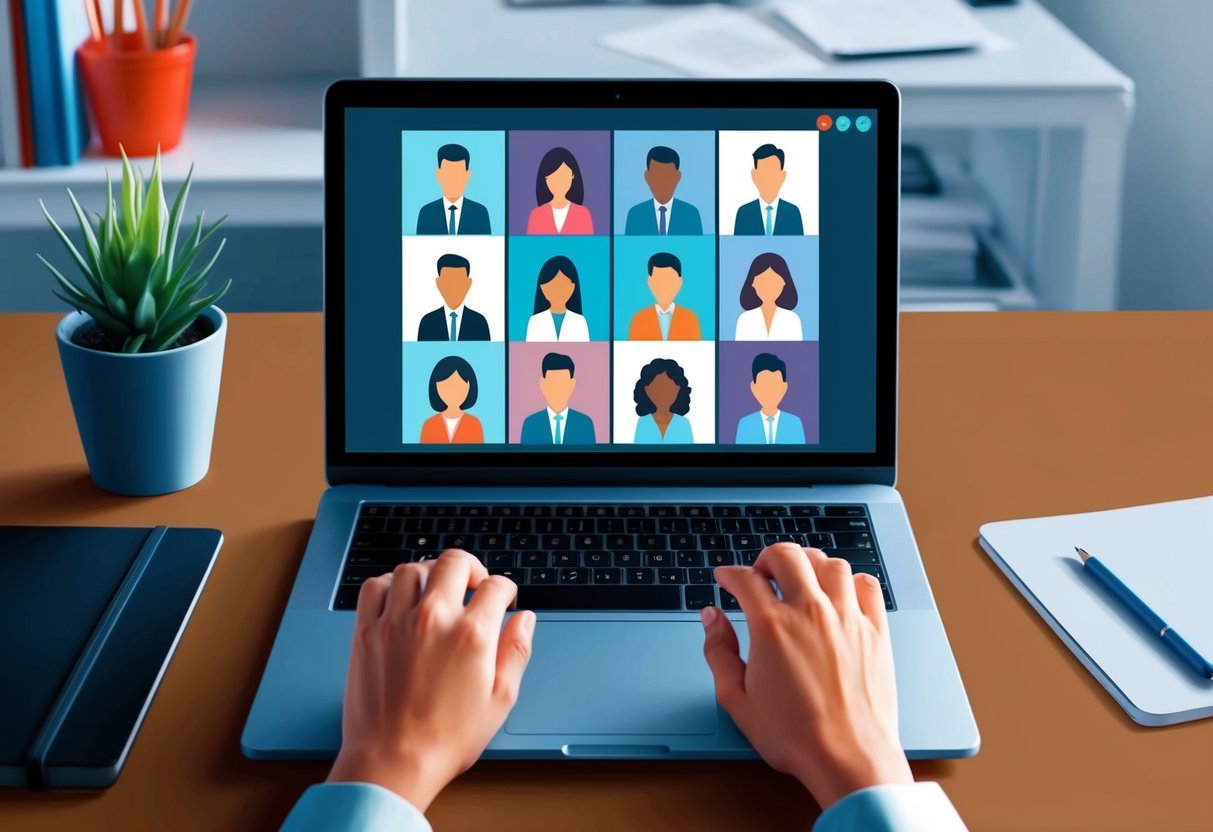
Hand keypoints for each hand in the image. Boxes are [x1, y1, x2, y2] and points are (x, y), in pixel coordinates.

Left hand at [327, 550, 535, 811]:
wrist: (392, 762)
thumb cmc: (446, 739)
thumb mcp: (499, 700)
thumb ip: (516, 652)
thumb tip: (524, 620)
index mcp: (471, 635)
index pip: (495, 586)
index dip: (505, 589)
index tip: (503, 598)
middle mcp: (433, 619)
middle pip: (454, 562)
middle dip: (471, 568)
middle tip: (473, 582)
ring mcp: (395, 622)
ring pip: (413, 568)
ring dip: (430, 572)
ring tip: (437, 588)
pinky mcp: (366, 632)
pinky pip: (375, 586)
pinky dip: (390, 582)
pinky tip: (400, 596)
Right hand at [701, 543, 911, 809]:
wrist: (848, 758)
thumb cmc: (793, 736)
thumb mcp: (737, 699)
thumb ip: (718, 652)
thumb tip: (711, 618)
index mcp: (771, 626)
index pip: (745, 578)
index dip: (729, 573)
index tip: (726, 578)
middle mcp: (810, 612)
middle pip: (787, 556)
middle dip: (767, 558)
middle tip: (762, 574)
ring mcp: (847, 618)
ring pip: (829, 563)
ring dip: (809, 564)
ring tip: (801, 580)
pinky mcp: (875, 631)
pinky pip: (867, 585)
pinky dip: (851, 581)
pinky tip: (840, 594)